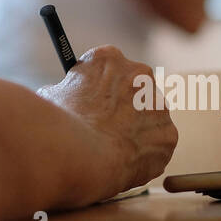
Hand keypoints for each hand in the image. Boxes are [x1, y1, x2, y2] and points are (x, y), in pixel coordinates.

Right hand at [36, 45, 176, 194]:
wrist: (79, 153)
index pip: (108, 69)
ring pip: (149, 118)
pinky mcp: (168, 135)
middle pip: (134, 89)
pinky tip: (123, 162)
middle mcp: (139, 74)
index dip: (99, 89)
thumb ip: (67, 91)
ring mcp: (158, 104)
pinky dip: (144, 155)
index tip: (95, 103)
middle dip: (123, 107)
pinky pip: (157, 145)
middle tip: (105, 127)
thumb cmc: (60, 124)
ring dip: (135, 131)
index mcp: (107, 59)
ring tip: (110, 150)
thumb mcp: (51, 95)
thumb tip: (63, 96)